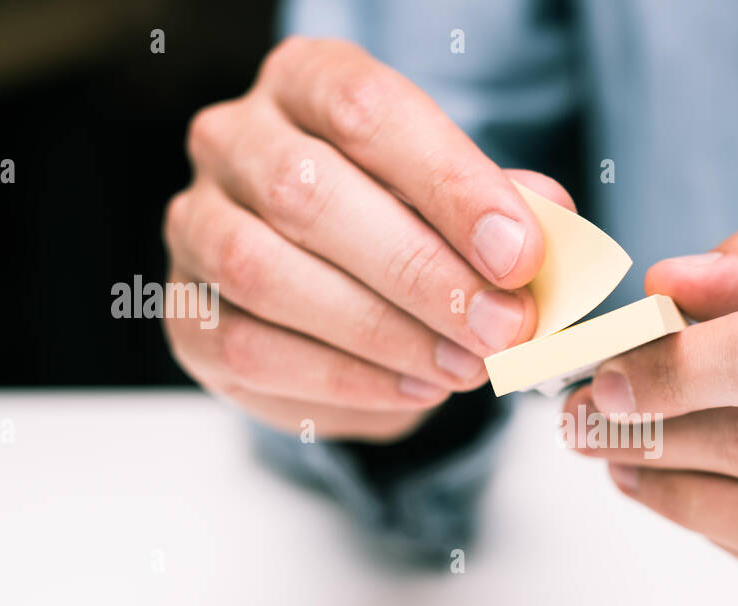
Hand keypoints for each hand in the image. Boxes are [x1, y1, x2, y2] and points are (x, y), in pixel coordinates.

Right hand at [162, 37, 572, 440]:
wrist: (340, 295)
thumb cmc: (409, 227)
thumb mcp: (463, 203)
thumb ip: (503, 206)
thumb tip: (551, 222)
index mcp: (307, 83)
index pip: (369, 110)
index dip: (451, 185)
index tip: (519, 256)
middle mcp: (234, 139)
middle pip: (308, 195)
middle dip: (421, 273)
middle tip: (500, 329)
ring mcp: (195, 224)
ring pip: (265, 274)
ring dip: (381, 333)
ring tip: (464, 368)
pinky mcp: (186, 313)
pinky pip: (250, 348)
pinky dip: (343, 379)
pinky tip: (413, 389)